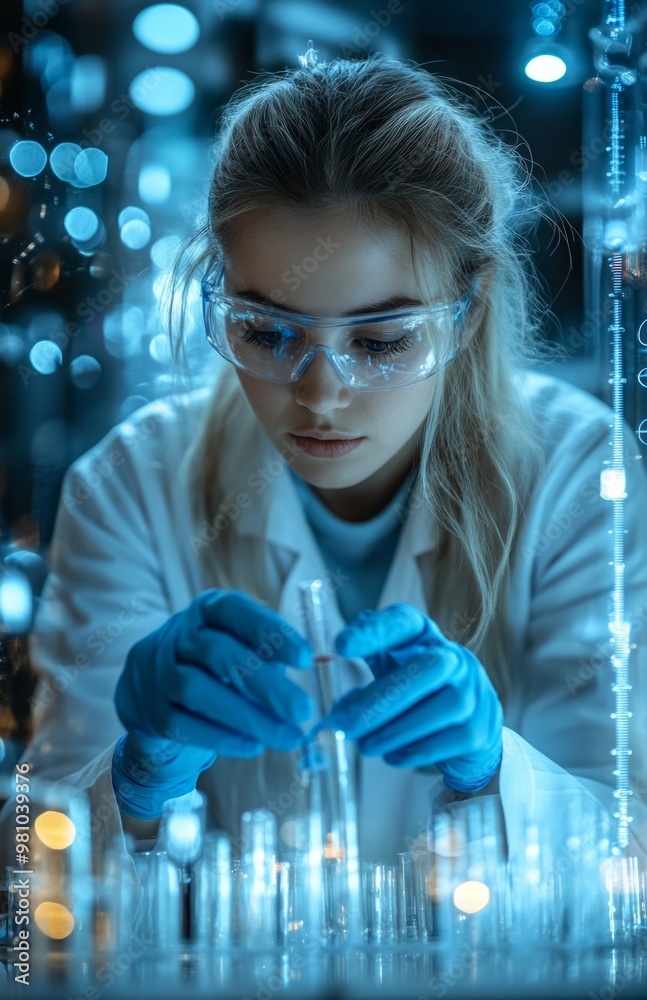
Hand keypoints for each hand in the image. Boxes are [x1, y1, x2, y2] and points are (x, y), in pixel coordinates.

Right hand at [112, 590, 313, 818]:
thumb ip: (269, 656)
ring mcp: (157, 671)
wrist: (154, 694)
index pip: (235, 611)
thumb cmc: (216, 667)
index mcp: (207, 610)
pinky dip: (221, 737)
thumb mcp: (242, 648)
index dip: (269, 631)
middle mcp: (178, 634)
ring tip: (288, 737)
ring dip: (247, 717)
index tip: (306, 657)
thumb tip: (317, 676)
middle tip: (304, 710)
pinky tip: (253, 746)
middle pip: (218, 653)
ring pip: (197, 690)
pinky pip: (182, 724)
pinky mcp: (149, 710)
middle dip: (265, 684)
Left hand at [323, 604, 502, 792]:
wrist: (471, 730)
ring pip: (438, 709)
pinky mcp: (480, 729)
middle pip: (428, 667)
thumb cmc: (420, 695)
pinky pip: (446, 741)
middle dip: (383, 697)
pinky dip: (412, 751)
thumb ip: (366, 669)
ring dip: (393, 731)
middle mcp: (456, 659)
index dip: (375, 631)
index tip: (341, 645)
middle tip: (344, 723)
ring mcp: (474, 693)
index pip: (405, 622)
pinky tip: (390, 756)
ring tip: (363, 745)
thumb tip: (334, 686)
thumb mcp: (393, 671)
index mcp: (427, 638)